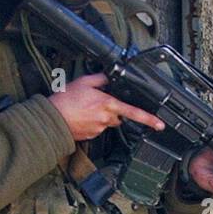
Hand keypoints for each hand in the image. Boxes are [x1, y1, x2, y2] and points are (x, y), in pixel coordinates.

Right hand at [48, 73, 165, 142]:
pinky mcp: (91, 136)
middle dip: (113, 110)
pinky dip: (92, 123)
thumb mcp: (84, 82)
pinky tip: (81, 117)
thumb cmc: (65, 101)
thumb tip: (110, 77)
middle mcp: (106, 118)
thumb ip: (101, 79)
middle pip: (119, 116)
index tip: (160, 124)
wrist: (52, 120)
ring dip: (101, 116)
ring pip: (107, 122)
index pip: (133, 112)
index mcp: (107, 104)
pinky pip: (97, 129)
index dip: (149, 119)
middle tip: (96, 103)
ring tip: (84, 109)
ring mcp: (99, 129)